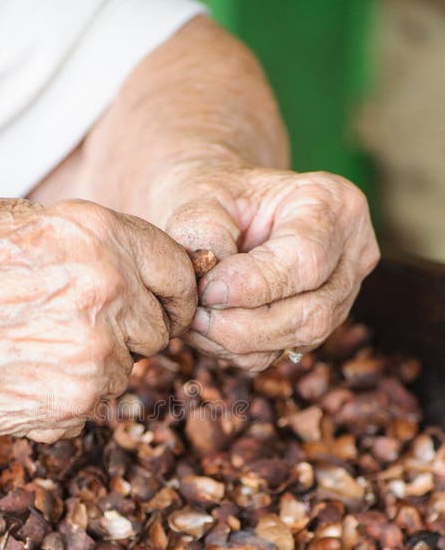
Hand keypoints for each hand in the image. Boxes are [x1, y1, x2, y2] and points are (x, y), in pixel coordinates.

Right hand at [0, 198, 195, 439]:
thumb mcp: (20, 221)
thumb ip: (94, 240)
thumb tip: (143, 264)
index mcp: (100, 238)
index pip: (180, 271)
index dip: (174, 288)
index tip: (165, 300)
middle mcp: (108, 296)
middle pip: (161, 328)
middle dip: (135, 328)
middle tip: (82, 323)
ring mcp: (94, 359)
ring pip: (128, 370)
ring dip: (98, 364)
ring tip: (36, 345)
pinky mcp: (72, 408)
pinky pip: (94, 403)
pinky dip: (68, 395)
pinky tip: (22, 372)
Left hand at [159, 167, 379, 370]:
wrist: (224, 211)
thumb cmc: (215, 198)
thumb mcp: (201, 197)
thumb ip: (206, 236)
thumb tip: (215, 293)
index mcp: (333, 203)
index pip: (306, 259)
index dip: (254, 286)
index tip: (207, 292)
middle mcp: (353, 251)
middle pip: (312, 311)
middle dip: (245, 325)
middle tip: (195, 317)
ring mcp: (344, 292)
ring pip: (300, 338)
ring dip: (239, 341)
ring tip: (197, 321)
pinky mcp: (322, 323)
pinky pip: (283, 352)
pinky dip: (240, 349)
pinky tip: (211, 329)